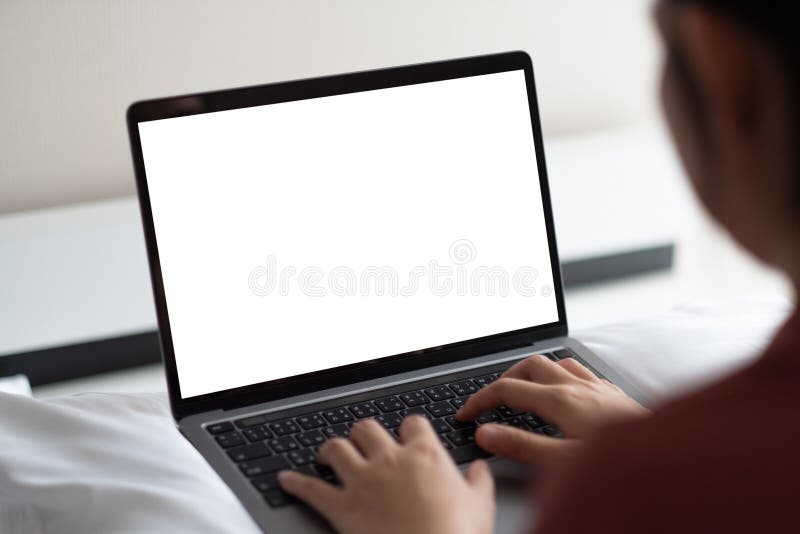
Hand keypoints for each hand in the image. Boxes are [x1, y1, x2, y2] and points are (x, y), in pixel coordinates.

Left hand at [279, 416, 494, 533]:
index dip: (409, 428)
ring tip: (328, 454)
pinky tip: (285, 479)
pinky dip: (295, 483)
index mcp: (425, 455)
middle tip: (364, 442)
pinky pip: (311, 489)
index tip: (409, 435)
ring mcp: (363, 482)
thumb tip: (479, 470)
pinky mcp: (342, 508)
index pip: (413, 423)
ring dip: (330, 449)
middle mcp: (390, 460)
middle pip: (368, 427)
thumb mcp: (480, 506)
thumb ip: (479, 482)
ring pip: (337, 447)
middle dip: (364, 433)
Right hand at [457, 354, 648, 465]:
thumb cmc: (622, 464)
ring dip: (536, 370)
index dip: (481, 399)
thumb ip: (522, 446)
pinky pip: (583, 371)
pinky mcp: (615, 394)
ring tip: (524, 386)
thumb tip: (486, 434)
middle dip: (505, 376)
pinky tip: (569, 388)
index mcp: (561, 400)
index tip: (467, 413)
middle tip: (491, 397)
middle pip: (531, 364)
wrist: (670, 461)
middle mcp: (579, 387)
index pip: (508, 389)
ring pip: (559, 362)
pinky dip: (564, 374)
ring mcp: (599, 388)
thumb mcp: (563, 462)